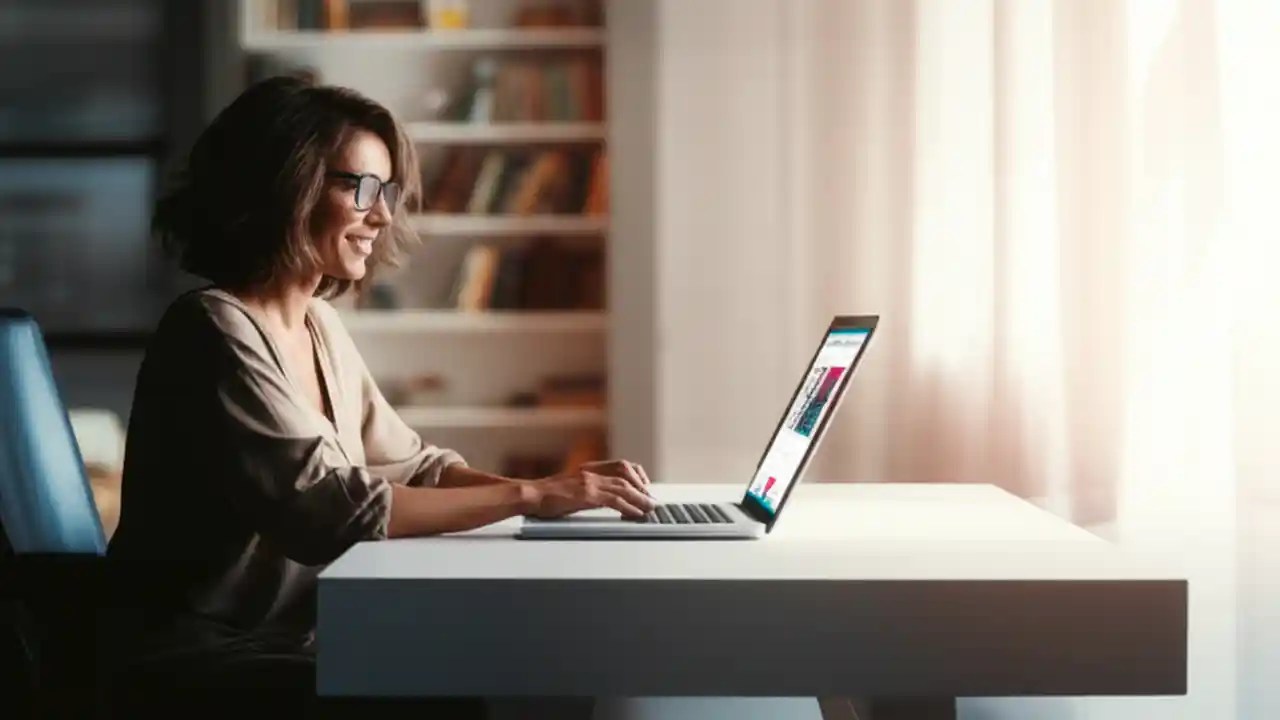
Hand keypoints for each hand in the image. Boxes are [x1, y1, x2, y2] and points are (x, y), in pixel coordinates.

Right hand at [528, 459, 654, 518]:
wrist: (529, 495)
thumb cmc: (546, 495)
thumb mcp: (571, 487)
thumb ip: (589, 489)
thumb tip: (605, 499)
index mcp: (588, 469)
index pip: (621, 465)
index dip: (637, 475)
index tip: (645, 486)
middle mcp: (591, 472)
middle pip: (626, 473)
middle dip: (642, 486)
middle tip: (651, 501)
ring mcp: (588, 482)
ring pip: (623, 486)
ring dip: (640, 498)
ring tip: (649, 508)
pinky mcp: (585, 495)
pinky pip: (614, 500)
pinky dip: (628, 507)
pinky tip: (635, 514)